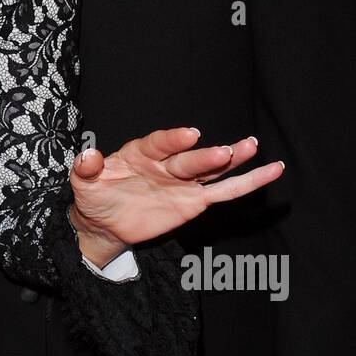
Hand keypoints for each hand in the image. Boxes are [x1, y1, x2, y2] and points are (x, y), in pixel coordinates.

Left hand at [68, 128, 282, 254]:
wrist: (104, 222)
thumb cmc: (95, 196)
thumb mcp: (83, 184)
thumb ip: (86, 169)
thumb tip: (86, 155)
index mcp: (141, 152)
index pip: (159, 143)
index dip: (174, 139)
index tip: (190, 134)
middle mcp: (166, 163)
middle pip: (189, 159)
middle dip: (205, 156)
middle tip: (224, 151)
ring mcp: (183, 181)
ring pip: (212, 169)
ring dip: (232, 159)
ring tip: (252, 146)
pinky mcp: (195, 201)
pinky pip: (225, 191)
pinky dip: (249, 182)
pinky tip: (271, 170)